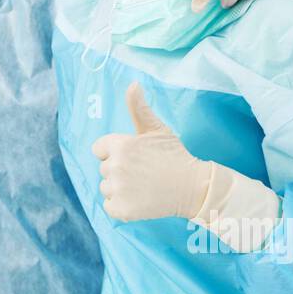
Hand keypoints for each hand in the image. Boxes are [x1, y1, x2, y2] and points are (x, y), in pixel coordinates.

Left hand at [91, 83, 212, 222]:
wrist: (193, 187)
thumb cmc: (174, 156)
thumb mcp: (156, 129)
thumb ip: (139, 108)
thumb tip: (133, 83)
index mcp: (120, 145)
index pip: (99, 149)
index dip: (114, 152)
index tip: (133, 157)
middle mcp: (115, 166)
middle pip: (104, 169)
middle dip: (119, 170)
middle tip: (143, 173)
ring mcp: (117, 189)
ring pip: (106, 188)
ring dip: (119, 189)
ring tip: (142, 186)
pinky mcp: (121, 209)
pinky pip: (109, 206)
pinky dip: (121, 206)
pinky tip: (139, 200)